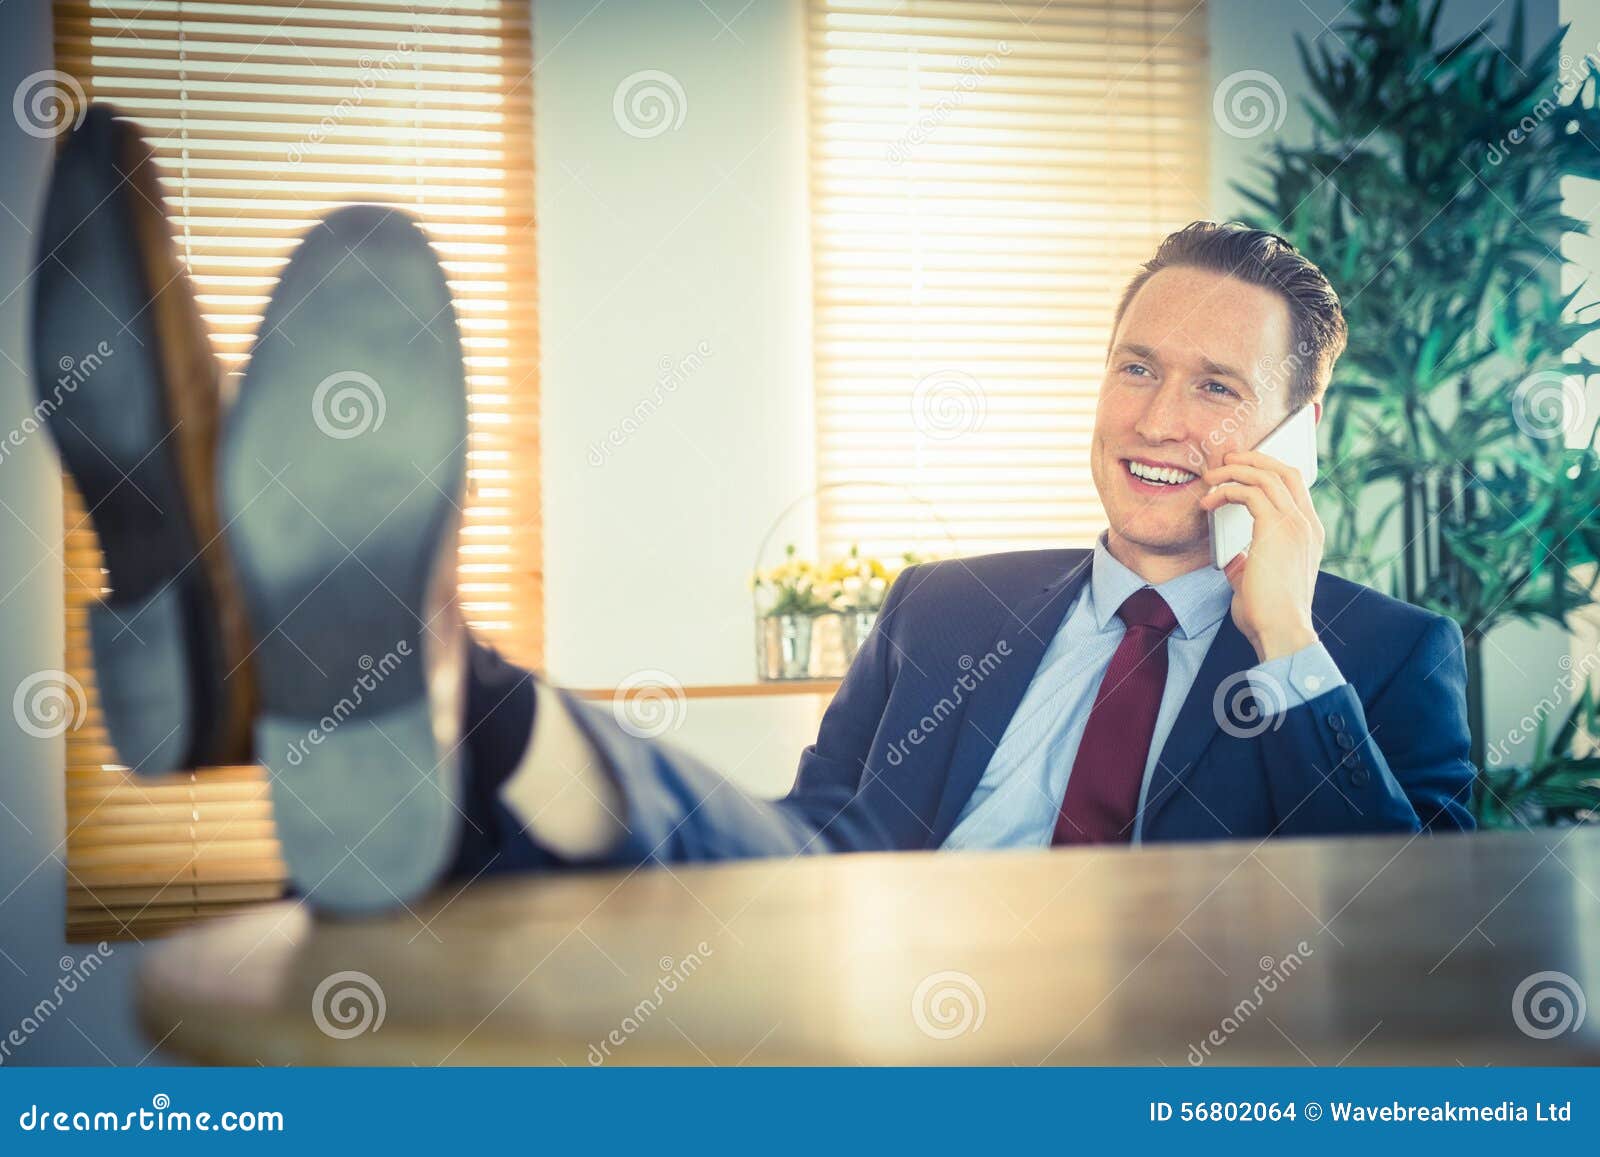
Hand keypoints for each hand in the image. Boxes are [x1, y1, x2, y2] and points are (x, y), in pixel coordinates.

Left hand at [1197, 449, 1323, 661]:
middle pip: (1285, 471)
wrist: (1281, 632)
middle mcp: (1307, 525)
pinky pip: (1249, 492)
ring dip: (1234, 471)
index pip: (1295, 486)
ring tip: (1210, 478)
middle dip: (1253, 459)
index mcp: (1309, 534)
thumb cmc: (1268, 615)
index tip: (1242, 468)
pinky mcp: (1276, 528)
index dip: (1269, 470)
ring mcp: (1295, 524)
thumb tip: (1234, 558)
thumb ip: (1250, 564)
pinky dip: (1226, 490)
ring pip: (1266, 475)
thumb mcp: (1260, 582)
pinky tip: (1209, 501)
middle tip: (1225, 460)